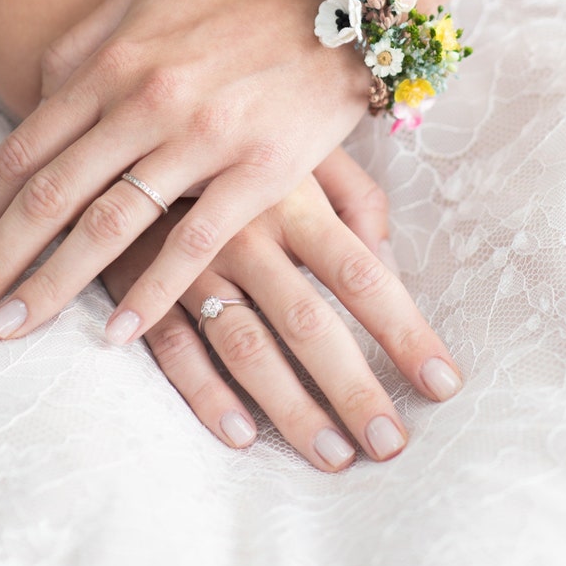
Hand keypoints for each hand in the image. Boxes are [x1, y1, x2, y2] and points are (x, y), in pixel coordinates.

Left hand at [0, 0, 372, 339]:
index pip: (24, 151)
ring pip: (110, 226)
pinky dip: (153, 292)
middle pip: (51, 197)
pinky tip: (117, 333)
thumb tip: (36, 90)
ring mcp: (203, 139)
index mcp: (113, 64)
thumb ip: (82, 42)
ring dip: (53, 285)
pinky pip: (194, 244)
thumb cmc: (234, 2)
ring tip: (12, 329)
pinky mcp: (261, 171)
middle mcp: (146, 103)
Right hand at [14, 175, 464, 471]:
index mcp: (294, 197)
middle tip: (392, 446)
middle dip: (354, 388)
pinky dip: (205, 394)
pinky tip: (239, 435)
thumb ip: (354, 199)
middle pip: (310, 322)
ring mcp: (189, 259)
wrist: (122, 110)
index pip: (364, 275)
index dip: (406, 332)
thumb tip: (393, 265)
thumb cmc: (229, 135)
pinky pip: (173, 346)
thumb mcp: (297, 148)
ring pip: (246, 345)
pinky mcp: (139, 280)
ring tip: (333, 455)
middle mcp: (247, 230)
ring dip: (290, 407)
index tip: (444, 385)